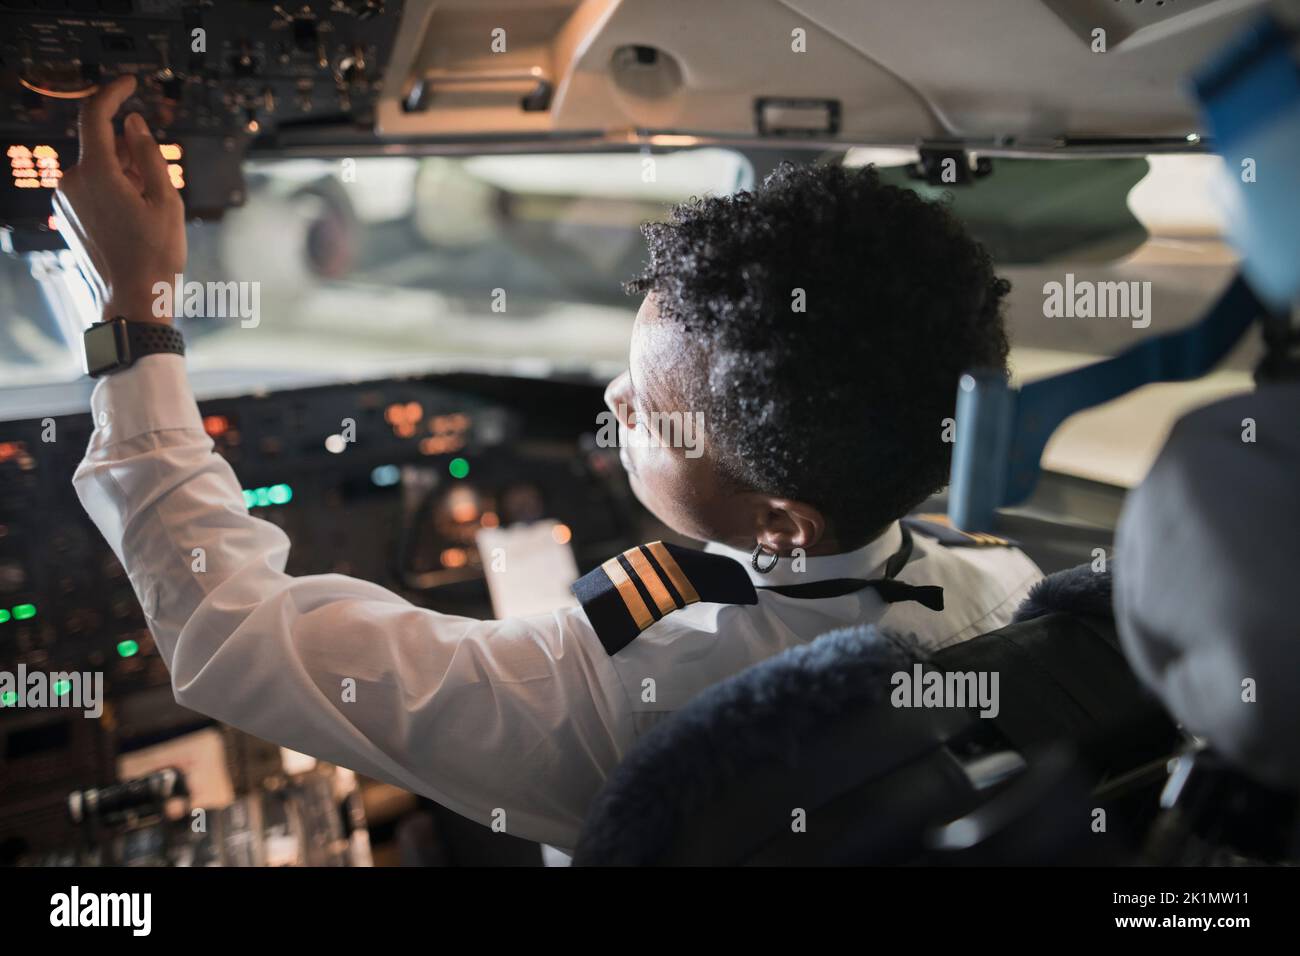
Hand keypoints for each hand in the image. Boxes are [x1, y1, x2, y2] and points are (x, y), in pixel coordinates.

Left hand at [53, 74, 186, 324]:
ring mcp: (66, 200)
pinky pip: (89, 187)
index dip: (113, 93)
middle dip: (130, 151)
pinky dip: (112, 189)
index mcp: (97, 173)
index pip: (97, 115)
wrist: (131, 300)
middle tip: (157, 179)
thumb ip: (149, 155)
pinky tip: (133, 217)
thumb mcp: (166, 201)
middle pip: (101, 145)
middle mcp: (72, 182)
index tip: (130, 83)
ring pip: (96, 168)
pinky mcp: (67, 215)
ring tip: (148, 209)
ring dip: (123, 173)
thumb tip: (134, 124)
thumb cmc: (154, 256)